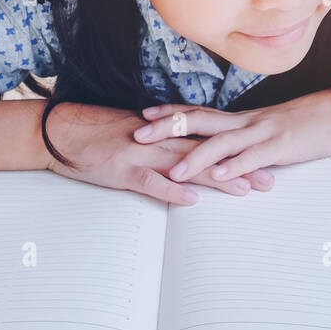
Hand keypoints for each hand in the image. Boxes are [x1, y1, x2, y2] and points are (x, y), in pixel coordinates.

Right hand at [44, 99, 275, 205]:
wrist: (61, 131)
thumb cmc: (96, 134)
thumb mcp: (135, 135)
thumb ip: (161, 144)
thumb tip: (185, 156)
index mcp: (162, 132)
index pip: (207, 141)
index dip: (235, 151)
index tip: (263, 161)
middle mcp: (157, 140)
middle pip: (206, 153)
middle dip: (238, 166)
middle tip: (269, 179)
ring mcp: (140, 153)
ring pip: (186, 165)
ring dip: (216, 178)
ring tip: (244, 190)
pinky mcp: (122, 169)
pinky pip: (150, 180)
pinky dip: (171, 188)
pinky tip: (192, 198)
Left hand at [131, 85, 330, 182]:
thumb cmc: (307, 123)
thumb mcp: (270, 130)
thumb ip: (247, 140)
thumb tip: (224, 154)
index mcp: (242, 119)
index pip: (199, 112)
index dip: (171, 112)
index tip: (144, 114)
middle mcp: (246, 122)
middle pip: (200, 121)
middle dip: (167, 127)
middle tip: (138, 133)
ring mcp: (263, 132)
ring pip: (222, 142)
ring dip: (195, 156)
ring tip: (173, 171)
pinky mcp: (282, 146)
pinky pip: (255, 156)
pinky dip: (236, 166)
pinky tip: (221, 175)